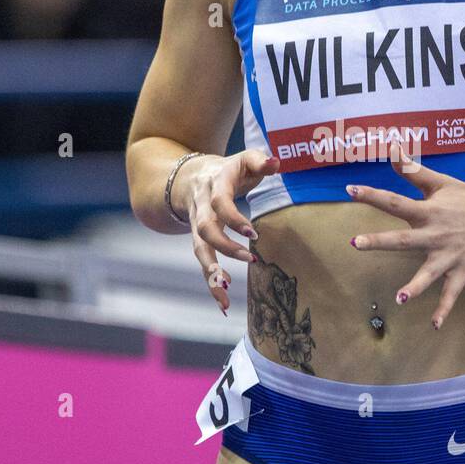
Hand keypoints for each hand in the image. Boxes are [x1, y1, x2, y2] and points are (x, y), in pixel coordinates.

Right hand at [182, 150, 278, 314]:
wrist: (188, 177)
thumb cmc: (229, 170)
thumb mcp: (243, 159)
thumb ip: (259, 160)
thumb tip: (276, 162)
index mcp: (215, 185)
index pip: (219, 202)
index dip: (233, 218)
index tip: (253, 233)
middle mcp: (201, 206)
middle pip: (205, 228)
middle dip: (224, 246)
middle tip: (250, 258)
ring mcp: (196, 224)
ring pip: (198, 250)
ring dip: (211, 271)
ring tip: (225, 291)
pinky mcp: (198, 241)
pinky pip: (202, 263)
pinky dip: (211, 284)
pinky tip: (223, 304)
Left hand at [346, 143, 464, 329]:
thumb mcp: (442, 183)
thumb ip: (414, 171)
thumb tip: (393, 150)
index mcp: (429, 211)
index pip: (395, 202)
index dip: (372, 195)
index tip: (349, 189)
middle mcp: (436, 234)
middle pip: (404, 239)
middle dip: (380, 241)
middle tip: (356, 244)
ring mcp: (449, 256)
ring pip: (429, 274)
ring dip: (415, 286)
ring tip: (400, 298)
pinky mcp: (462, 272)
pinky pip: (451, 295)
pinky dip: (443, 310)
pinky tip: (434, 325)